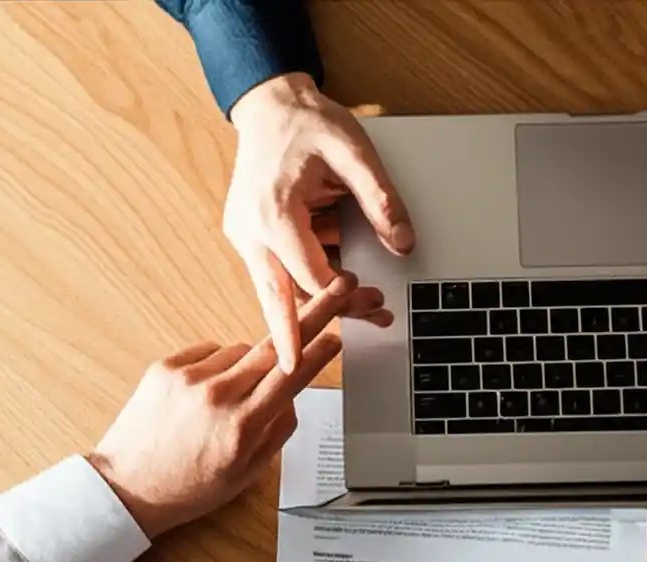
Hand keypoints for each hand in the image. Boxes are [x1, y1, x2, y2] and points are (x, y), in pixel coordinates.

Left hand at [86, 274, 354, 537]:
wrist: (126, 486)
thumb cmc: (188, 486)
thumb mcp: (247, 473)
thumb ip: (277, 432)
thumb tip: (293, 396)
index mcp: (242, 427)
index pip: (292, 379)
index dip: (319, 353)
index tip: (338, 334)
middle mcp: (217, 397)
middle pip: (275, 348)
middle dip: (310, 317)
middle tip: (336, 290)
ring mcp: (189, 379)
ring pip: (242, 350)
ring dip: (250, 363)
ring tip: (231, 397)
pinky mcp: (166, 368)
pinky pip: (210, 352)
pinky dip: (217, 365)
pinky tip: (205, 392)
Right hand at [224, 72, 411, 372]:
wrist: (269, 106)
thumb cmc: (308, 124)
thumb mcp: (354, 152)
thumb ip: (381, 200)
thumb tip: (402, 243)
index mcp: (274, 213)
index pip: (311, 278)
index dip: (344, 298)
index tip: (373, 302)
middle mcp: (250, 231)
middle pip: (277, 301)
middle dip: (303, 334)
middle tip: (308, 370)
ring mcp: (244, 237)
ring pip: (273, 293)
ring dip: (308, 311)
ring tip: (359, 318)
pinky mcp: (248, 238)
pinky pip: (274, 275)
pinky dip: (301, 289)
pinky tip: (334, 292)